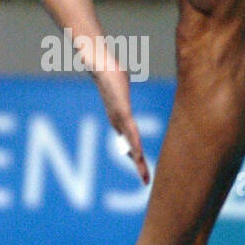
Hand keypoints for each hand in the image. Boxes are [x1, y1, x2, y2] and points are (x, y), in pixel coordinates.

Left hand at [94, 59, 149, 184]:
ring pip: (132, 142)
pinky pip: (130, 130)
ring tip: (144, 175)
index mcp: (119, 118)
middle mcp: (118, 121)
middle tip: (146, 182)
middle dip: (139, 165)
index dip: (137, 155)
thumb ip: (123, 93)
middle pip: (131, 147)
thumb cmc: (110, 72)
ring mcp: (119, 116)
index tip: (143, 169)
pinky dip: (135, 144)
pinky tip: (138, 154)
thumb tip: (122, 85)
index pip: (130, 141)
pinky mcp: (121, 110)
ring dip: (138, 160)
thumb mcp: (121, 85)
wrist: (98, 62)